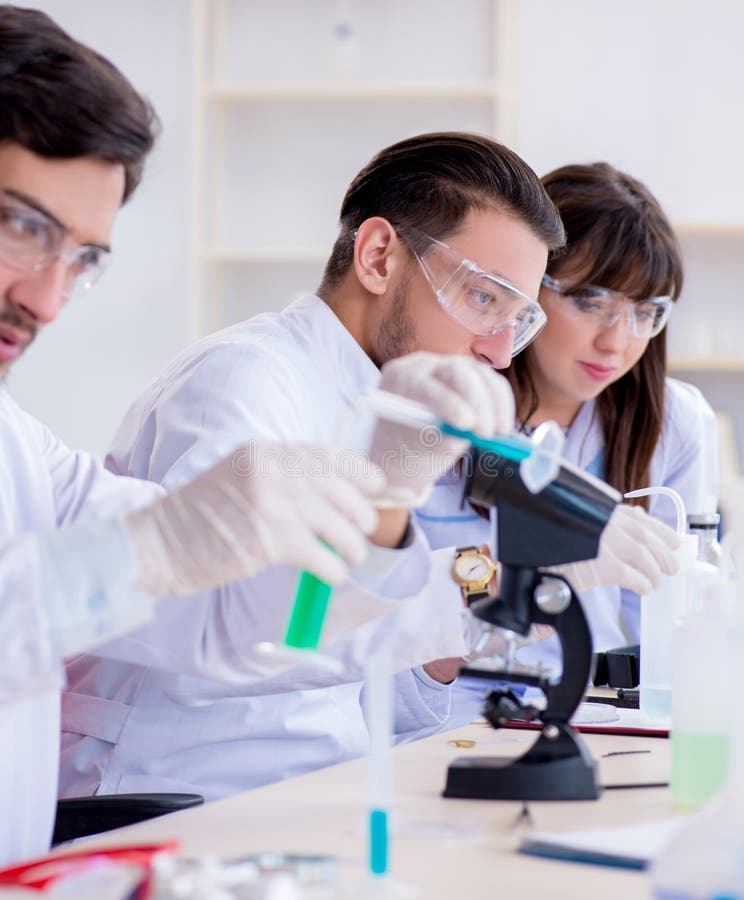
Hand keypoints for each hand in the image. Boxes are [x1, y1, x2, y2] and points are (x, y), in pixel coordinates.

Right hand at [125, 443, 383, 596]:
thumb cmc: (197, 517)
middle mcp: (271, 470)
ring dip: (352, 543)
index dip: (358, 471)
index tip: (376, 485)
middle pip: (338, 488)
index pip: (326, 455)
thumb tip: (326, 495)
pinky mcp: (268, 540)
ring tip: (354, 556)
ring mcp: (271, 504)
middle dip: (361, 511)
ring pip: (336, 523)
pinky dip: (334, 567)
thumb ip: (277, 477)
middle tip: (365, 528)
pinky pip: (320, 554)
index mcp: (264, 451)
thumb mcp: (237, 477)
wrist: (156, 542)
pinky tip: (334, 574)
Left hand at [368, 352, 514, 506]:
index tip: (465, 425)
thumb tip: (457, 438)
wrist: (408, 442)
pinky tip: (503, 426)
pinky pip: (492, 382)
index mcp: (398, 379)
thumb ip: (433, 440)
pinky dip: (502, 404)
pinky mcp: (471, 372)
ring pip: (481, 375)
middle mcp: (424, 365)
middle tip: (487, 433)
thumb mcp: (415, 449)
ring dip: (495, 405)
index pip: (424, 383)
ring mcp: (449, 364)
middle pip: (456, 370)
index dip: (446, 401)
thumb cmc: (406, 447)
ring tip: (499, 435)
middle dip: (477, 402)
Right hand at [551, 503, 680, 594]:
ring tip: (655, 582)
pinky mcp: (601, 565)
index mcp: (603, 511)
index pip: (641, 519)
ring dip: (654, 571)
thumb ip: (611, 518)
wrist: (533, 545)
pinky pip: (632, 576)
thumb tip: (639, 515)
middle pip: (646, 538)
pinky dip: (642, 583)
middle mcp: (606, 523)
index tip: (675, 542)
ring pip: (643, 557)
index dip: (662, 532)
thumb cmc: (556, 537)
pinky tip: (643, 588)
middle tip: (671, 568)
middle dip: (664, 554)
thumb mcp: (584, 521)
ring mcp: (604, 543)